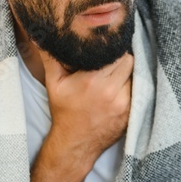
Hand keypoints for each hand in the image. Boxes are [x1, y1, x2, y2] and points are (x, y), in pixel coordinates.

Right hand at [37, 48, 132, 163]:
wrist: (75, 143)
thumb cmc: (64, 111)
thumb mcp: (54, 84)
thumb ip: (51, 59)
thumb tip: (42, 38)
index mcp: (92, 81)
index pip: (116, 53)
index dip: (114, 48)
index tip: (109, 47)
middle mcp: (111, 91)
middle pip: (129, 61)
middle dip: (122, 58)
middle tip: (113, 60)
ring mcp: (124, 103)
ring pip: (136, 76)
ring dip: (128, 73)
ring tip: (117, 74)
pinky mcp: (131, 113)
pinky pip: (138, 92)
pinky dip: (132, 87)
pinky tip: (121, 88)